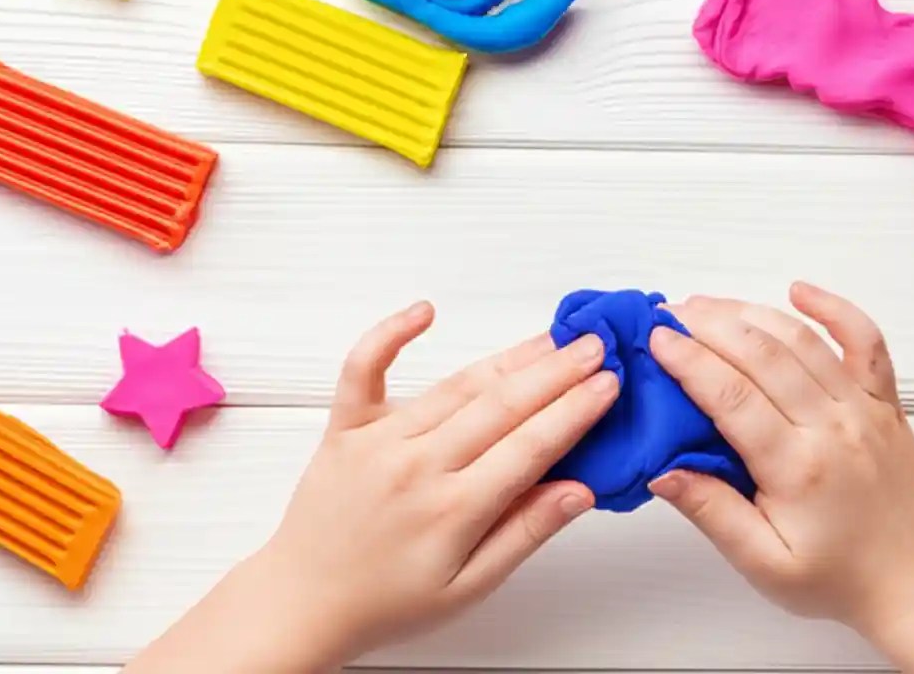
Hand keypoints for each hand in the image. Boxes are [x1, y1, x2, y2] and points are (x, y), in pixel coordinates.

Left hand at [125, 302, 617, 672]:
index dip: (576, 409)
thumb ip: (524, 533)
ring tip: (551, 337)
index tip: (609, 383)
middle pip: (501, 405)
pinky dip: (389, 334)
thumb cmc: (386, 601)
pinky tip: (423, 311)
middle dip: (557, 371)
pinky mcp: (345, 427)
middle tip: (596, 345)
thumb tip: (578, 491)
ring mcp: (378, 441)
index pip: (531, 445)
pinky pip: (363, 369)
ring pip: (456, 385)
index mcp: (452, 510)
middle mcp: (417, 466)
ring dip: (510, 356)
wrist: (304, 601)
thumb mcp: (469, 587)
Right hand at [646, 283, 913, 672]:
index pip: (732, 395)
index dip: (689, 360)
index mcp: (797, 467)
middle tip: (670, 313)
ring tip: (708, 304)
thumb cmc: (838, 577)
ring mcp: (864, 408)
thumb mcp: (764, 564)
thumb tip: (662, 471)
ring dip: (751, 313)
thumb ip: (713, 513)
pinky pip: (865, 341)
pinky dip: (835, 309)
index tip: (656, 339)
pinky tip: (800, 290)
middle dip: (710, 325)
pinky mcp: (886, 402)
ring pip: (802, 340)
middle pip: (763, 355)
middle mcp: (832, 427)